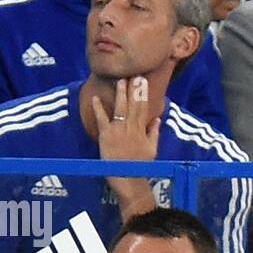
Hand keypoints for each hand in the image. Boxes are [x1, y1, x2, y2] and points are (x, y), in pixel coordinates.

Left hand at [93, 77, 158, 216]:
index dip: (143, 93)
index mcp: (141, 130)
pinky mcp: (107, 135)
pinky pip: (102, 119)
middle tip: (133, 74)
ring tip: (120, 81)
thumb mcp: (152, 149)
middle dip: (134, 89)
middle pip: (133, 105)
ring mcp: (119, 130)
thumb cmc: (140, 165)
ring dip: (120, 94)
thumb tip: (157, 119)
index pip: (143, 107)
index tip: (143, 81)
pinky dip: (98, 108)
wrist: (128, 177)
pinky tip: (95, 97)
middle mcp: (131, 127)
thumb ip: (154, 133)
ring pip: (120, 108)